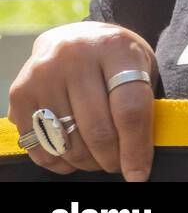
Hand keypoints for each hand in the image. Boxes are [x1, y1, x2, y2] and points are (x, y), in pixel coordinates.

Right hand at [7, 21, 157, 179]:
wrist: (76, 37)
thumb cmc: (116, 59)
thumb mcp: (141, 66)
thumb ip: (143, 105)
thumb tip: (139, 161)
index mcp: (115, 48)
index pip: (130, 108)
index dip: (136, 148)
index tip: (139, 175)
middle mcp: (75, 57)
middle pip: (97, 130)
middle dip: (111, 159)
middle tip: (118, 165)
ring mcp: (44, 74)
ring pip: (67, 142)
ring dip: (86, 162)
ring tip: (99, 159)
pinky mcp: (20, 92)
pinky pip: (40, 144)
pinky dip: (58, 161)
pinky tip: (73, 157)